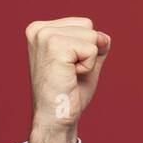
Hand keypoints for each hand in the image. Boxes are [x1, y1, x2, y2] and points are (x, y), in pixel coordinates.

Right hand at [25, 17, 110, 142]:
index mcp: (41, 29)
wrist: (56, 118)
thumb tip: (104, 37)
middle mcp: (39, 29)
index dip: (86, 48)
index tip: (68, 67)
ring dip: (89, 60)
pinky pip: (92, 48)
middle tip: (69, 72)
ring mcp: (45, 35)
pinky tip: (70, 76)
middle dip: (88, 52)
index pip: (84, 24)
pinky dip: (88, 66)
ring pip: (92, 36)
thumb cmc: (68, 92)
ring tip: (69, 74)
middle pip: (88, 26)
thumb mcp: (84, 60)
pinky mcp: (54, 46)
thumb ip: (94, 43)